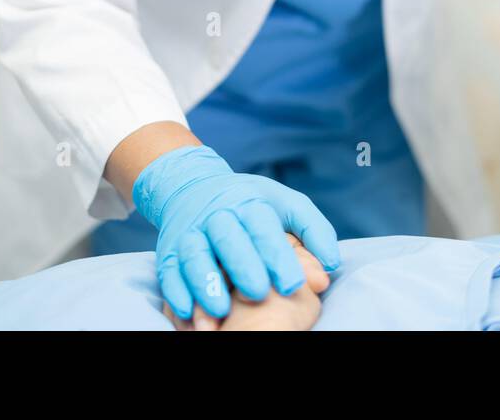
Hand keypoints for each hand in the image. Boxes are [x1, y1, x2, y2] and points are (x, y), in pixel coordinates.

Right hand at [134, 145, 339, 319]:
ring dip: (206, 283)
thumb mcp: (286, 205)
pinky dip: (176, 292)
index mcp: (249, 202)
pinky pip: (168, 271)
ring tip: (221, 311)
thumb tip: (330, 265)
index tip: (293, 286)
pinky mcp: (168, 250)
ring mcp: (189, 232)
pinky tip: (187, 312)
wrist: (193, 187)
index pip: (263, 227)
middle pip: (228, 238)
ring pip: (194, 256)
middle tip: (259, 295)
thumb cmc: (250, 204)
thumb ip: (313, 230)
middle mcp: (217, 215)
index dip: (278, 256)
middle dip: (242, 266)